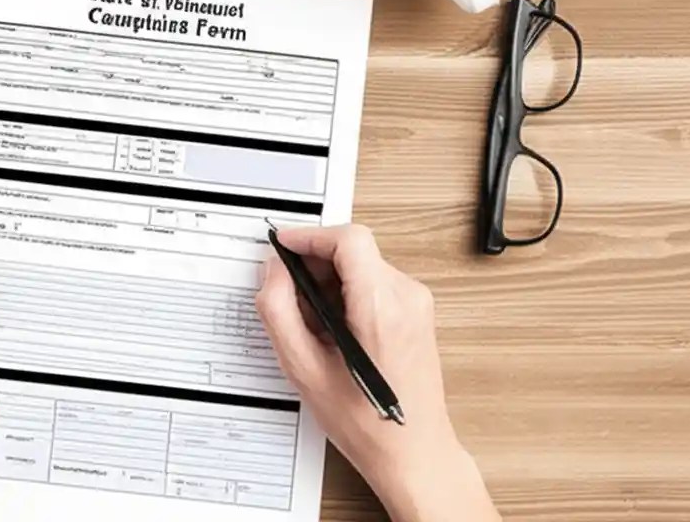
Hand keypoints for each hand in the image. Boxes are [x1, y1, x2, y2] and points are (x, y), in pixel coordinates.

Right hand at [255, 225, 498, 521]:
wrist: (413, 451)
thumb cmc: (367, 423)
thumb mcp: (303, 368)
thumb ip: (279, 311)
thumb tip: (273, 273)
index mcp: (381, 308)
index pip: (348, 239)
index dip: (309, 237)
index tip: (284, 246)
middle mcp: (406, 299)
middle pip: (352, 250)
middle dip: (314, 265)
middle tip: (291, 297)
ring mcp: (416, 304)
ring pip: (361, 266)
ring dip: (329, 283)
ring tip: (313, 326)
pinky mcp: (416, 313)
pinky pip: (374, 284)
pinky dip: (347, 295)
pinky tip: (334, 332)